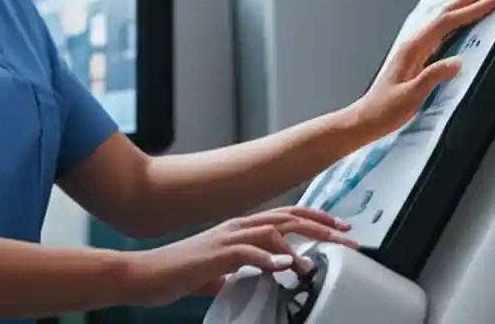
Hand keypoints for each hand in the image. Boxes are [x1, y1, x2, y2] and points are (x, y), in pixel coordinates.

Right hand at [121, 206, 357, 306]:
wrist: (145, 275)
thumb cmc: (179, 272)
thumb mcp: (221, 271)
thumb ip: (244, 270)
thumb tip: (265, 277)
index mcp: (242, 228)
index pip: (287, 216)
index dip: (317, 220)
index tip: (341, 229)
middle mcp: (238, 226)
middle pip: (289, 218)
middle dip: (322, 227)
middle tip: (349, 238)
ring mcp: (227, 237)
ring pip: (272, 230)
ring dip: (298, 245)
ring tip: (314, 263)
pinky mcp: (215, 253)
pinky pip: (247, 252)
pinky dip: (268, 257)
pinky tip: (283, 265)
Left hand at [350, 0, 494, 138]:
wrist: (367, 117)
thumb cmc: (386, 109)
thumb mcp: (410, 96)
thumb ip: (432, 78)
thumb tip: (457, 62)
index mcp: (414, 47)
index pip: (449, 20)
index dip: (475, 7)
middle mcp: (415, 41)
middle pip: (448, 11)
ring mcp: (416, 46)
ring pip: (445, 16)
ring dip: (467, 2)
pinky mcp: (419, 54)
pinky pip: (442, 29)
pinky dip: (458, 17)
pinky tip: (463, 16)